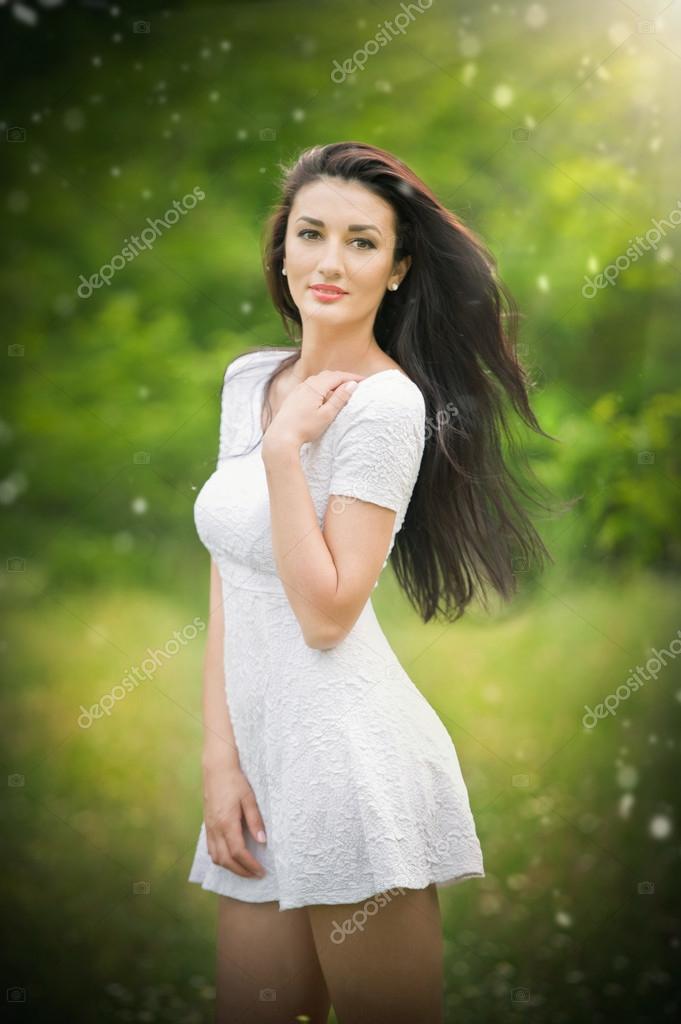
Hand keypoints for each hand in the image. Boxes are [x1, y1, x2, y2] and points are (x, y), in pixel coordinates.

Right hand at [203, 763, 267, 878]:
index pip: (238, 852)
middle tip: (256, 875)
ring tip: (245, 870)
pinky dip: (221, 859)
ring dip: (230, 868)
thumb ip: (255, 821)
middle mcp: (215, 828)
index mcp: (226, 822)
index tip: (261, 871)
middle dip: (241, 871)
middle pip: (226, 860)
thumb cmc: (235, 781)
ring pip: (216, 857)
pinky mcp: (207, 826)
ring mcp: (209, 828)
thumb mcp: (249, 798)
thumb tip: (262, 841)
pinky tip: (230, 858)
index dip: (250, 865)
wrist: (216, 769)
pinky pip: (211, 850)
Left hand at [263, 369, 364, 449]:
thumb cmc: (305, 427)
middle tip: (355, 384)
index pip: (338, 376)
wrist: (281, 436)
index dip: (352, 377)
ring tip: (342, 390)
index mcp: (316, 386)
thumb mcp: (327, 414)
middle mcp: (306, 384)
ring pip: (318, 380)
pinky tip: (324, 397)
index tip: (364, 381)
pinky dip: (322, 387)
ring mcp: (298, 390)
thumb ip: (340, 398)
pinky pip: (311, 386)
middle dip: (343, 378)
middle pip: (328, 376)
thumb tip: (352, 384)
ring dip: (332, 382)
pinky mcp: (294, 397)